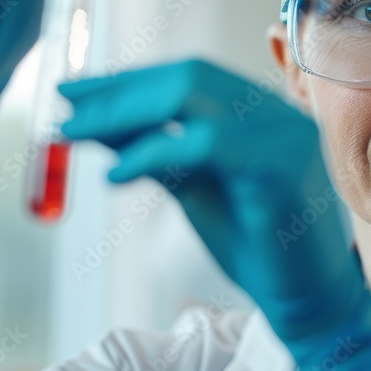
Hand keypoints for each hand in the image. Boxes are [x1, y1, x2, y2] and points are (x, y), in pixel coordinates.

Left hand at [58, 58, 370, 370]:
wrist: (304, 295)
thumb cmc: (252, 241)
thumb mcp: (192, 186)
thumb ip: (153, 150)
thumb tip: (95, 123)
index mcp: (260, 110)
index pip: (190, 75)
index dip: (130, 79)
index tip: (76, 91)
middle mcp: (277, 110)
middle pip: (189, 77)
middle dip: (120, 89)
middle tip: (66, 105)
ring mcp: (285, 132)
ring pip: (194, 98)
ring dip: (125, 113)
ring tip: (74, 134)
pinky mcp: (282, 164)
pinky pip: (206, 142)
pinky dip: (152, 151)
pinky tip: (115, 174)